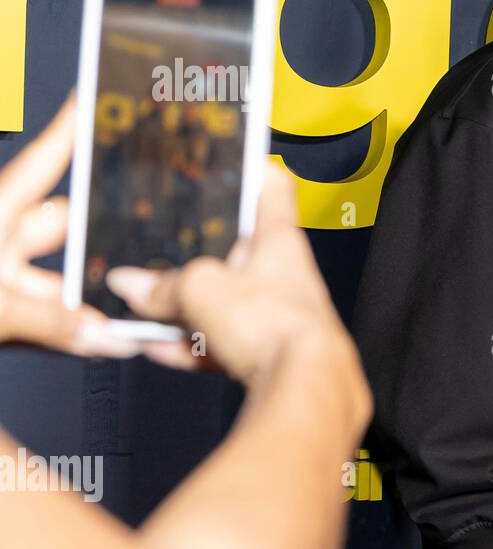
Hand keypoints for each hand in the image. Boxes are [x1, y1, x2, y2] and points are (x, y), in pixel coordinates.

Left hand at [0, 94, 140, 358]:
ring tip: (127, 317)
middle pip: (60, 228)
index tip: (95, 104)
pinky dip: (71, 332)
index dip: (71, 132)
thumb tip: (104, 333)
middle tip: (141, 248)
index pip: (42, 163)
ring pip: (54, 283)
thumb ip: (46, 321)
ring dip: (87, 301)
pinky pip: (44, 322)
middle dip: (99, 240)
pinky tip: (99, 341)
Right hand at [104, 162, 359, 390]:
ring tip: (144, 309)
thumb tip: (134, 286)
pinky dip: (189, 346)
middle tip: (157, 256)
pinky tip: (157, 348)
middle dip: (193, 257)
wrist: (304, 388)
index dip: (250, 169)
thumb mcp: (201, 289)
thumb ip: (164, 285)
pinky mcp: (265, 353)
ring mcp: (275, 314)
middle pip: (234, 252)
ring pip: (222, 302)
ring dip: (183, 308)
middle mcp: (282, 273)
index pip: (272, 187)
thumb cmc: (279, 326)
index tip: (228, 161)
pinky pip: (220, 343)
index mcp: (278, 239)